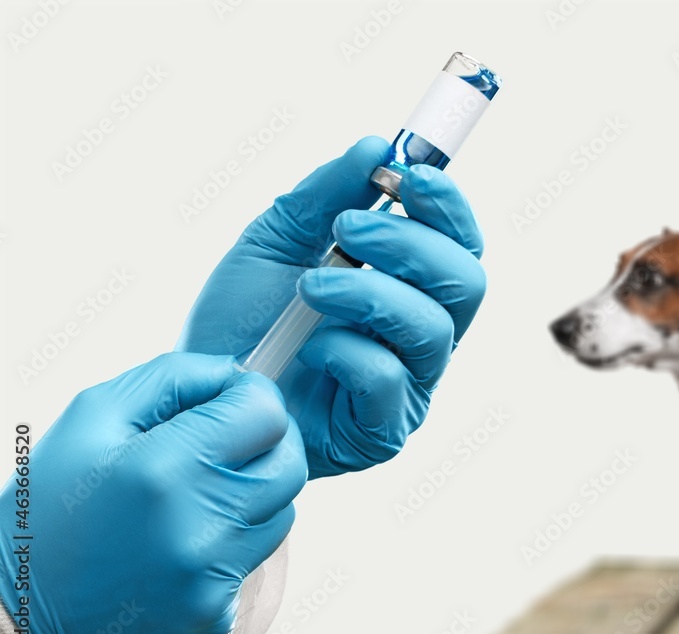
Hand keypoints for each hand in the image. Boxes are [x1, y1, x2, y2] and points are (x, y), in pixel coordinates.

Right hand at [0, 353, 306, 633]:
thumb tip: (235, 372)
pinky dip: (234, 538)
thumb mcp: (91, 420)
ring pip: (281, 510)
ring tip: (198, 492)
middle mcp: (197, 527)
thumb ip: (173, 378)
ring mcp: (210, 578)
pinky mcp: (215, 613)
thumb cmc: (49, 513)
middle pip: (289, 464)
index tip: (231, 401)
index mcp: (163, 469)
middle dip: (266, 443)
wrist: (19, 615)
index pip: (266, 414)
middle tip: (225, 443)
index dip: (252, 398)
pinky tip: (188, 537)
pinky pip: (257, 557)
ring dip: (253, 491)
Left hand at [177, 137, 486, 477]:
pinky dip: (345, 350)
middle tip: (347, 230)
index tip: (408, 172)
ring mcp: (408, 386)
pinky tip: (308, 349)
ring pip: (434, 327)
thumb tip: (376, 146)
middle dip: (411, 244)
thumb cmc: (241, 321)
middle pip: (466, 281)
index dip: (447, 205)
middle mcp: (419, 335)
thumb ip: (325, 196)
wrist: (199, 390)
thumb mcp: (275, 241)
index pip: (458, 244)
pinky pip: (390, 379)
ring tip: (309, 285)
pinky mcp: (382, 430)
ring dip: (369, 292)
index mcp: (409, 289)